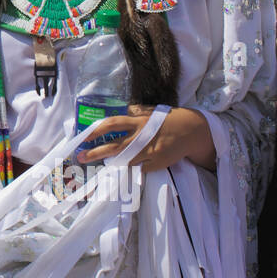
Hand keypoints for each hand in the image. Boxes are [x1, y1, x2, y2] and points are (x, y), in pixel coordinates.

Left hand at [76, 105, 215, 171]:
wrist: (194, 131)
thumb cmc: (169, 119)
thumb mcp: (151, 111)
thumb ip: (136, 112)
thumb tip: (124, 109)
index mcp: (139, 121)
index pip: (113, 124)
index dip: (97, 130)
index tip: (84, 136)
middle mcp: (143, 136)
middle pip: (115, 146)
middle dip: (96, 153)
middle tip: (82, 157)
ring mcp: (150, 151)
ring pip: (125, 160)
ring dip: (112, 163)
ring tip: (102, 164)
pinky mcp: (158, 163)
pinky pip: (140, 168)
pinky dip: (133, 168)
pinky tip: (128, 167)